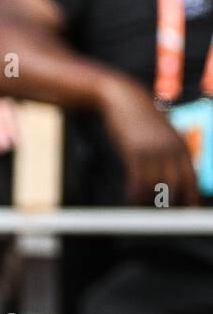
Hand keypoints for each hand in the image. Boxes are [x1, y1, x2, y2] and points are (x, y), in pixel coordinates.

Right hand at [98, 76, 198, 206]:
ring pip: (156, 186)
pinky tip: (130, 198)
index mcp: (182, 147)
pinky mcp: (135, 151)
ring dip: (148, 200)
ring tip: (140, 206)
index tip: (183, 213)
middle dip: (169, 205)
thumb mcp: (161, 133)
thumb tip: (171, 173)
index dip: (189, 199)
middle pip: (176, 186)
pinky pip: (138, 180)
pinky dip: (135, 193)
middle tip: (158, 215)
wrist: (121, 98)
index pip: (192, 181)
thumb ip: (170, 151)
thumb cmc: (140, 117)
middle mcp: (172, 150)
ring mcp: (153, 150)